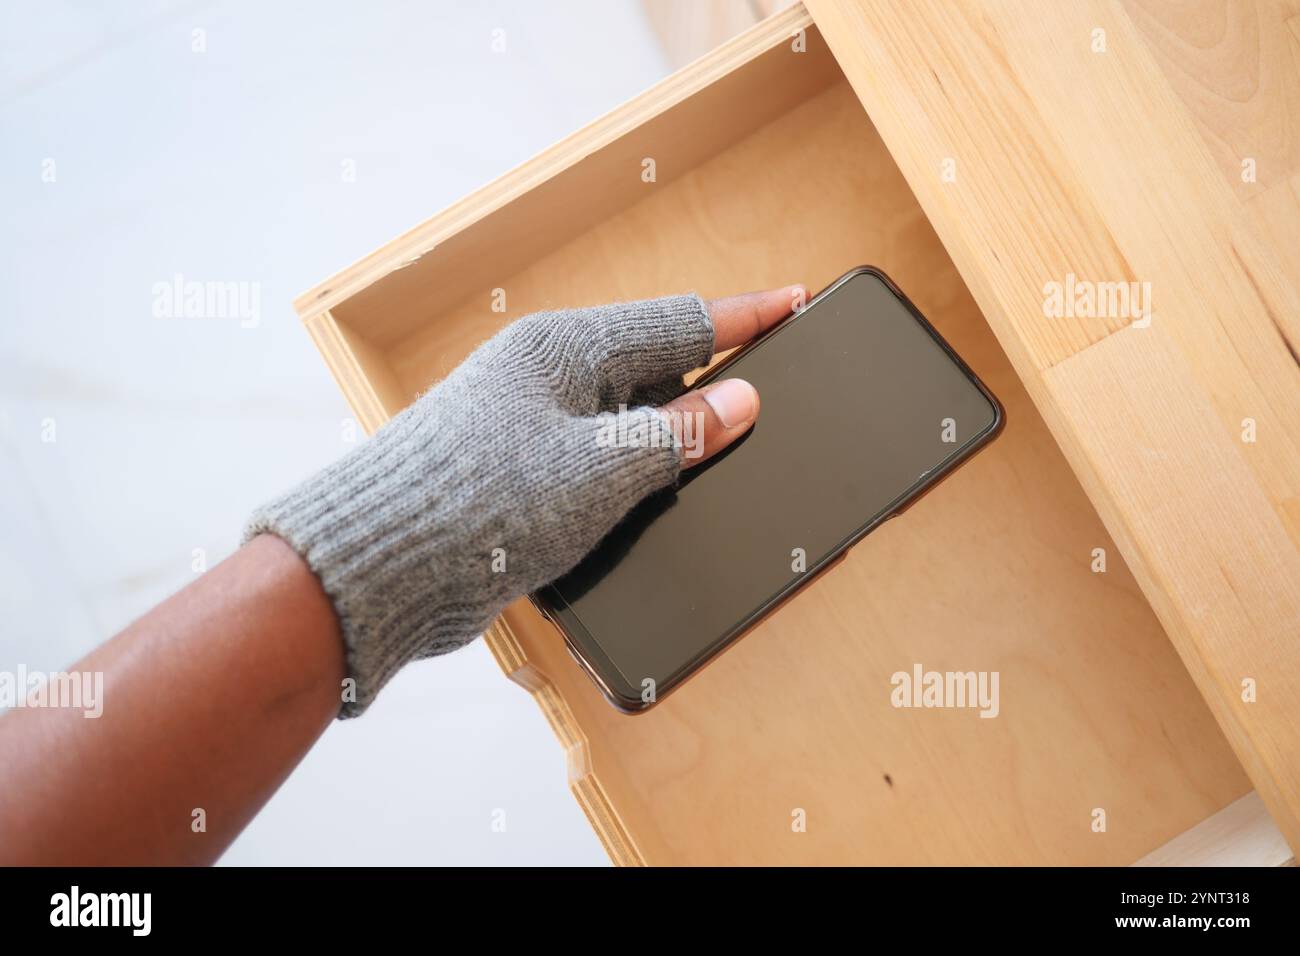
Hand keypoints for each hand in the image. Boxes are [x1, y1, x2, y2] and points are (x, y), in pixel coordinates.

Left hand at [247, 286, 803, 714]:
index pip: (677, 322)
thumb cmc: (478, 505)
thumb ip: (674, 435)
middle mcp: (542, 374)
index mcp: (563, 348)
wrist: (379, 566)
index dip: (745, 317)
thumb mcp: (599, 471)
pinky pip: (591, 453)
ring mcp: (524, 420)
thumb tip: (738, 404)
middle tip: (767, 387)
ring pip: (620, 414)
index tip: (796, 303)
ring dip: (665, 433)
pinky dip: (628, 468)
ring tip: (716, 447)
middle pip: (650, 364)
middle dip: (708, 378)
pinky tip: (648, 492)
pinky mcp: (512, 468)